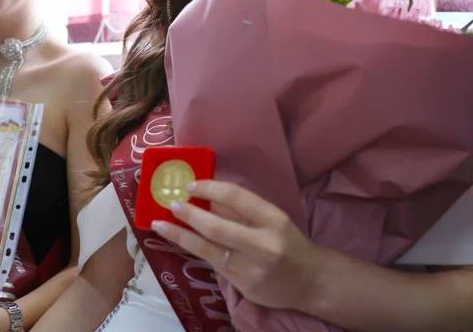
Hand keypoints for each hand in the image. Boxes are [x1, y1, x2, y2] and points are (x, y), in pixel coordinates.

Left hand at [151, 179, 324, 310]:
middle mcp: (264, 245)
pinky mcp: (245, 286)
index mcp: (275, 220)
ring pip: (208, 250)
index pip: (237, 198)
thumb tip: (206, 194)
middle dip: (189, 214)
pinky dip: (197, 250)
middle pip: (216, 227)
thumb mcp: (274, 220)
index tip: (190, 185)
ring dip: (180, 236)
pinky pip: (214, 264)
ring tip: (160, 225)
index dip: (210, 188)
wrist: (311, 281)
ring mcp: (253, 269)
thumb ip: (244, 211)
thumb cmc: (290, 243)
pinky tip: (183, 242)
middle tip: (171, 204)